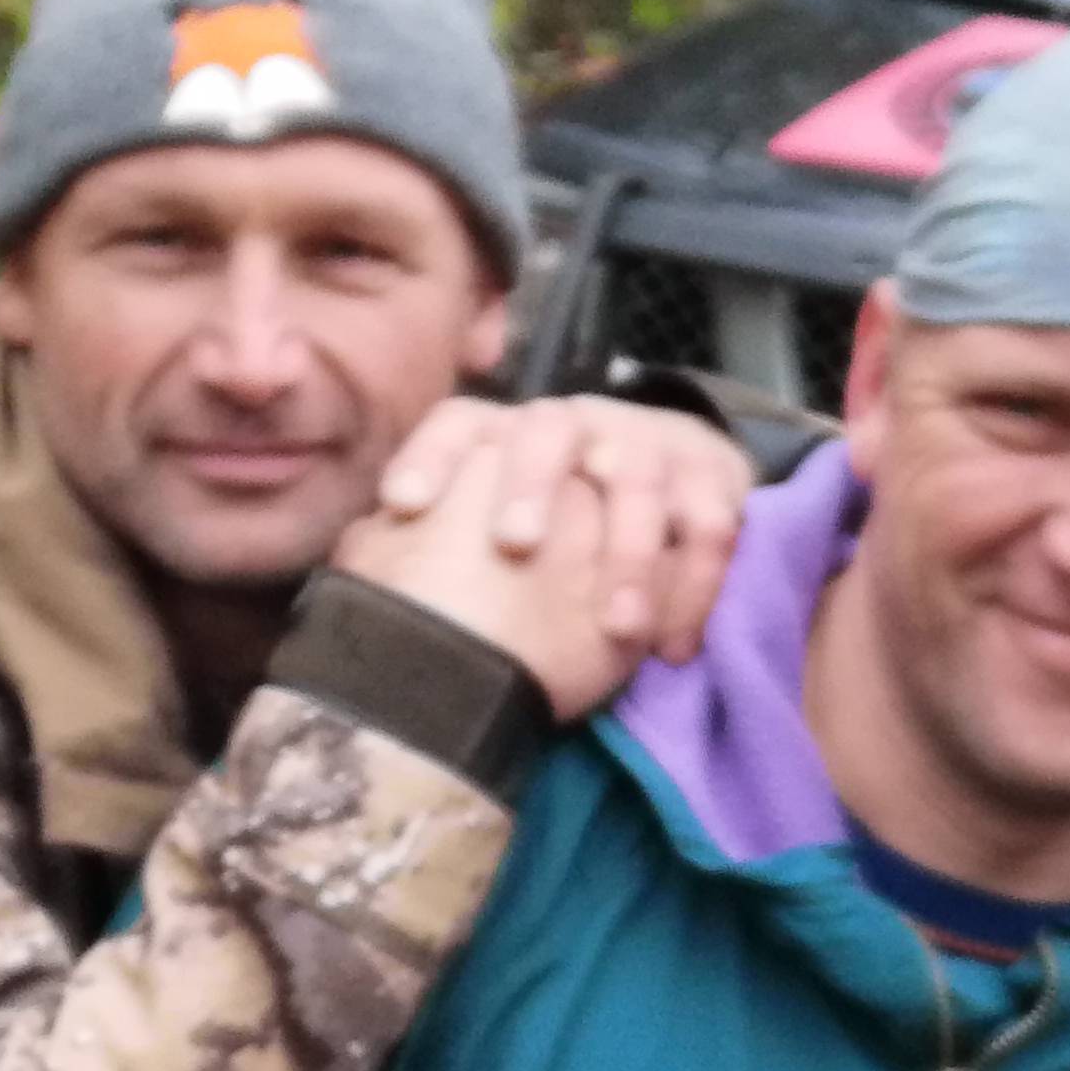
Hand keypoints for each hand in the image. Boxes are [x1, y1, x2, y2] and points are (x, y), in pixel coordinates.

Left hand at [337, 395, 751, 715]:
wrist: (674, 483)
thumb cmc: (560, 526)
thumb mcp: (485, 530)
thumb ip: (426, 545)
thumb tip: (355, 583)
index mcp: (511, 435)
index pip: (461, 424)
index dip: (429, 456)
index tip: (402, 506)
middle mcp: (577, 427)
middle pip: (548, 429)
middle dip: (531, 482)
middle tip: (515, 546)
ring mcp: (648, 446)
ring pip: (639, 476)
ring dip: (631, 552)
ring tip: (618, 626)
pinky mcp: (713, 480)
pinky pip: (714, 524)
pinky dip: (695, 586)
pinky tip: (668, 647)